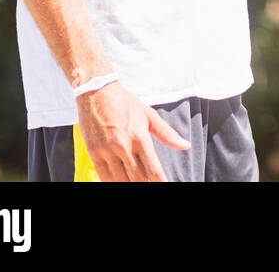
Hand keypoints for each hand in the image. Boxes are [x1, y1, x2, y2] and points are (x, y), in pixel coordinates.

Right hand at [76, 81, 190, 180]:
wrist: (97, 92)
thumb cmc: (125, 102)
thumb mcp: (149, 115)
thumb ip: (168, 134)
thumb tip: (185, 146)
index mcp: (140, 138)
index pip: (153, 169)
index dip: (160, 181)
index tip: (165, 185)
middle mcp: (123, 147)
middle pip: (137, 178)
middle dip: (145, 184)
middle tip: (151, 184)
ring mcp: (107, 151)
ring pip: (120, 180)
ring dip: (129, 184)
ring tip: (138, 183)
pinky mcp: (93, 153)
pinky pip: (103, 176)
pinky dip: (112, 182)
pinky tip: (119, 182)